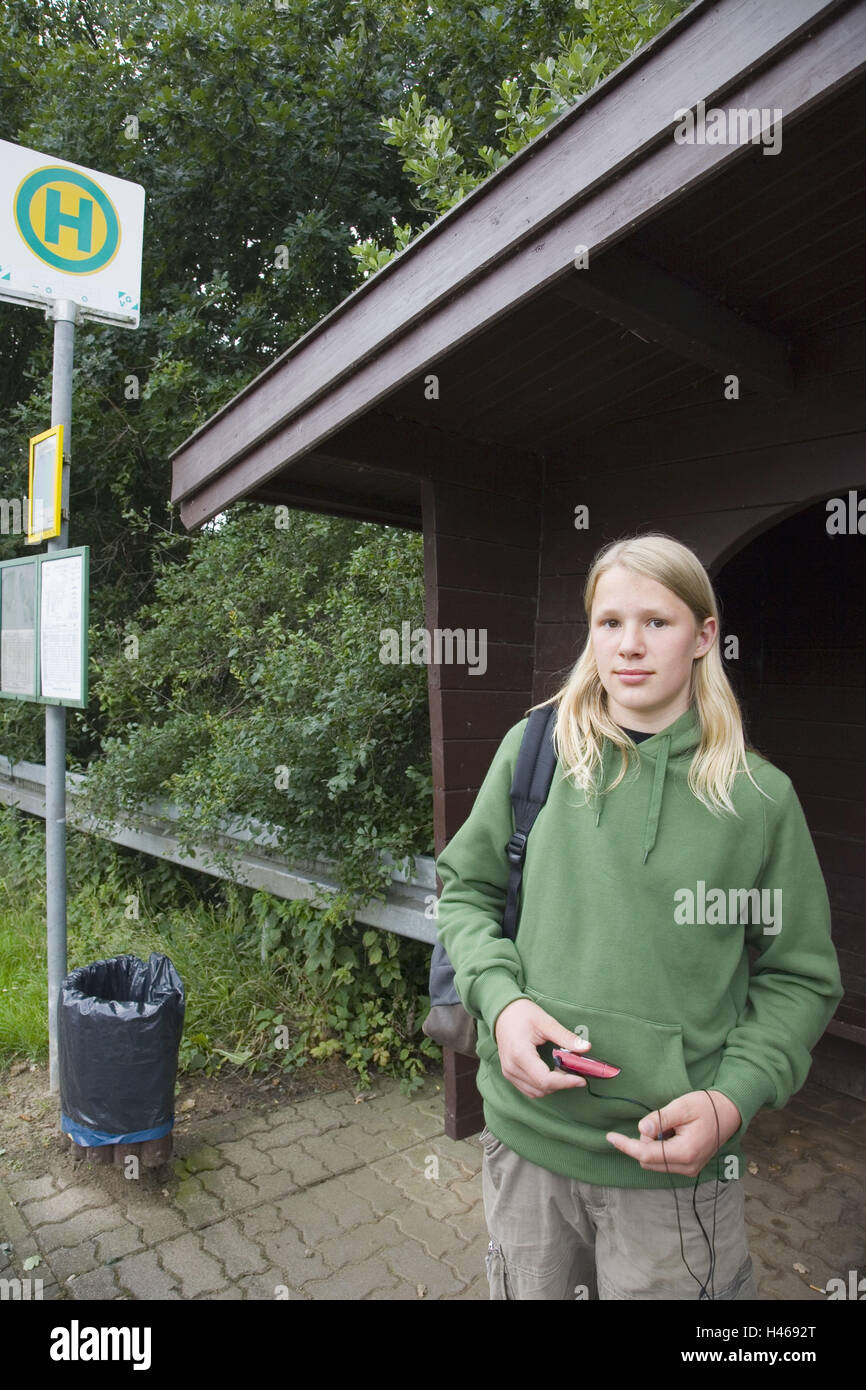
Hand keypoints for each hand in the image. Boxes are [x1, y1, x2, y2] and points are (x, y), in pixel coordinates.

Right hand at [494, 998, 592, 1098]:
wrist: (502, 1012)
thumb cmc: (522, 1014)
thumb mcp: (546, 1022)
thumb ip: (565, 1037)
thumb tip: (586, 1048)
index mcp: (520, 1054)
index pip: (545, 1079)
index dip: (566, 1082)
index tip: (581, 1079)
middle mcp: (512, 1067)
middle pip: (542, 1088)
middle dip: (562, 1083)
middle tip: (576, 1071)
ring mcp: (508, 1072)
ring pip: (536, 1092)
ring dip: (553, 1086)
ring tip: (564, 1071)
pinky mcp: (509, 1073)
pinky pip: (529, 1089)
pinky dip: (543, 1086)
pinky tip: (552, 1074)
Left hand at [605, 1090, 741, 1175]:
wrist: (729, 1113)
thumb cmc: (706, 1106)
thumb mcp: (681, 1106)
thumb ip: (660, 1119)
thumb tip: (641, 1131)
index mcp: (684, 1152)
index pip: (646, 1154)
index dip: (625, 1145)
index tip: (610, 1137)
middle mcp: (687, 1166)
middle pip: (648, 1160)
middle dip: (644, 1141)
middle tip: (657, 1121)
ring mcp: (689, 1169)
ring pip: (655, 1162)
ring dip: (653, 1145)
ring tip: (669, 1126)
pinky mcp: (689, 1167)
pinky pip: (665, 1161)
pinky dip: (661, 1148)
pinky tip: (673, 1133)